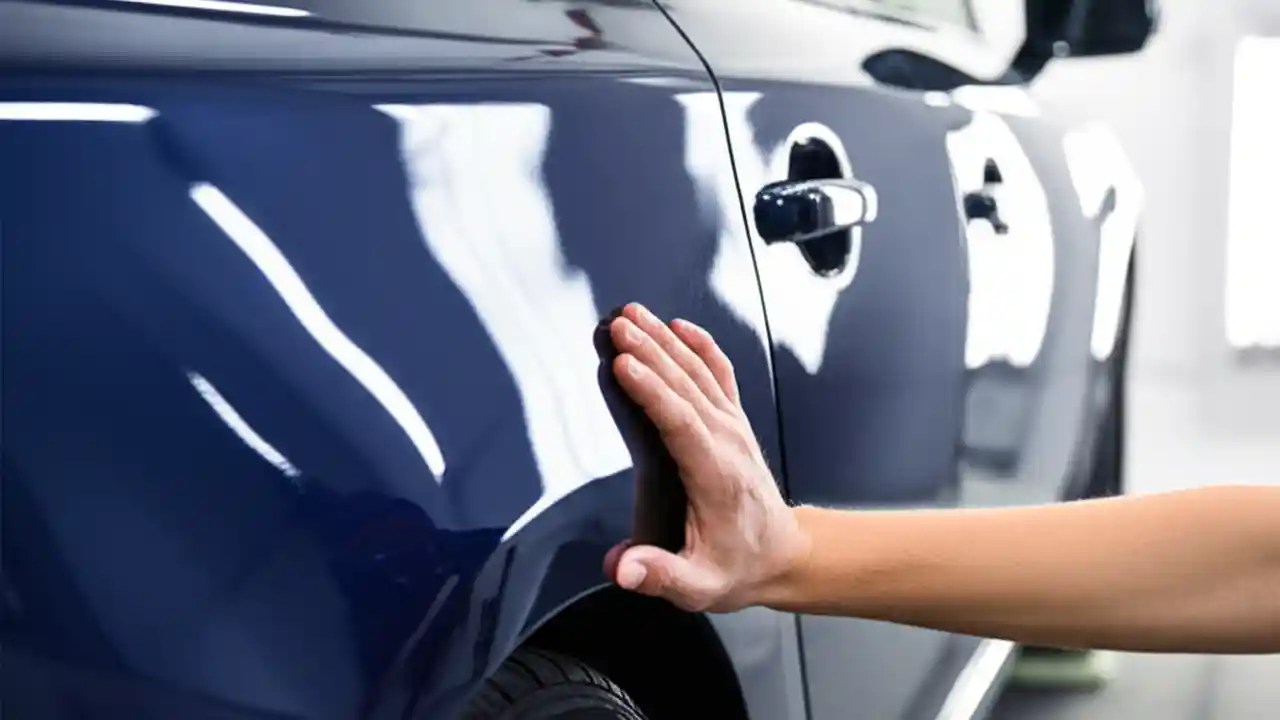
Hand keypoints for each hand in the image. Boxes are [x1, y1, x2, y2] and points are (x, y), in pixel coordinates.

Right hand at [602, 303, 808, 611]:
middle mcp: (727, 442)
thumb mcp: (697, 586)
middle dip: (650, 350)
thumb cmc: (737, 566)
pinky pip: (719, 373)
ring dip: (664, 340)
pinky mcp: (733, 422)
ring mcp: (732, 427)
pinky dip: (701, 345)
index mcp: (715, 476)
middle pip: (686, 385)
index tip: (625, 364)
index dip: (652, 391)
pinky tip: (679, 326)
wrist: (783, 556)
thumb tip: (622, 567)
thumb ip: (660, 576)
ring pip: (698, 372)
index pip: (681, 422)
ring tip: (633, 315)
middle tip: (617, 325)